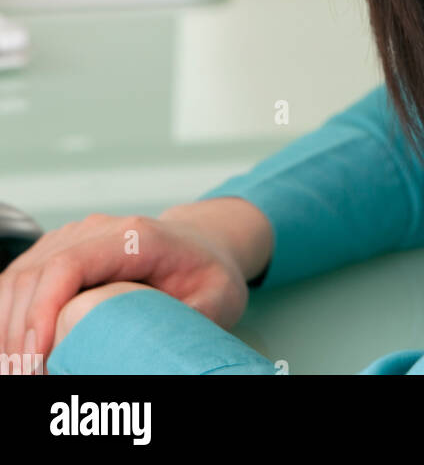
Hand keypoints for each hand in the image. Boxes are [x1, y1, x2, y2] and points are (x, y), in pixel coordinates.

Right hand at [0, 211, 249, 368]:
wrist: (204, 243)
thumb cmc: (209, 271)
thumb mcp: (217, 300)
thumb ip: (188, 323)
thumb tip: (160, 357)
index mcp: (135, 237)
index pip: (70, 263)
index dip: (44, 309)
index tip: (39, 357)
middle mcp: (97, 230)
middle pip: (35, 274)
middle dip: (22, 333)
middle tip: (30, 379)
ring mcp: (73, 237)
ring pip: (19, 277)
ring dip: (10, 328)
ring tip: (22, 372)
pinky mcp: (60, 252)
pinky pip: (19, 281)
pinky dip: (9, 317)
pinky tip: (17, 352)